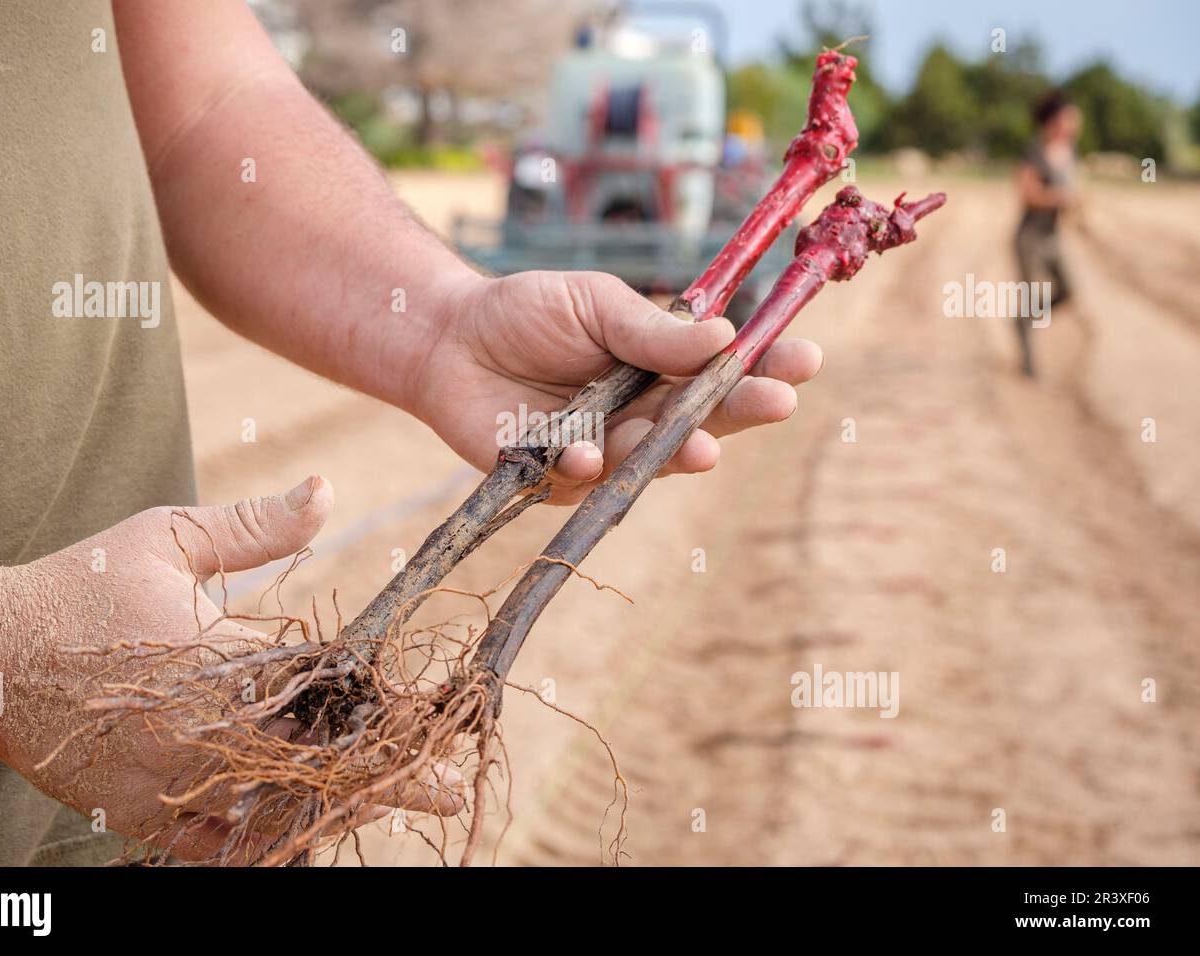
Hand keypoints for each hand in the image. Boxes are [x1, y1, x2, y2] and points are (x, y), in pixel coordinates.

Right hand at [0, 477, 462, 861]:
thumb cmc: (84, 585)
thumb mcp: (168, 538)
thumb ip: (254, 526)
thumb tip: (328, 490)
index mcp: (221, 664)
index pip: (327, 693)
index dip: (385, 710)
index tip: (438, 727)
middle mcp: (205, 734)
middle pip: (317, 763)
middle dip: (384, 774)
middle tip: (446, 789)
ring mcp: (175, 784)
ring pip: (278, 812)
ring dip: (335, 807)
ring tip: (389, 808)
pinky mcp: (148, 816)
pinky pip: (221, 846)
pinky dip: (266, 842)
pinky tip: (307, 834)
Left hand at [416, 271, 822, 503]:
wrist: (447, 338)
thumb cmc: (527, 312)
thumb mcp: (595, 302)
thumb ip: (651, 329)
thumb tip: (722, 335)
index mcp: (660, 367)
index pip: (724, 373)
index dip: (765, 368)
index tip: (805, 357)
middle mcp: (642, 414)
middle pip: (703, 421)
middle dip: (742, 413)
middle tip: (779, 402)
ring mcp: (605, 449)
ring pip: (651, 460)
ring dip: (677, 453)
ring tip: (703, 446)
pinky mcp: (557, 478)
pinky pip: (582, 480)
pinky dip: (586, 466)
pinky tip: (588, 453)